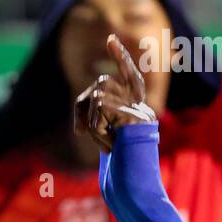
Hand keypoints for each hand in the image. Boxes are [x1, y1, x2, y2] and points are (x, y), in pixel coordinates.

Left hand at [74, 34, 156, 153]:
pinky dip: (98, 132)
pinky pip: (104, 111)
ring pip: (99, 98)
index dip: (120, 56)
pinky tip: (110, 147)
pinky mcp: (137, 118)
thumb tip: (84, 114)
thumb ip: (97, 118)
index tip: (111, 38)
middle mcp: (140, 103)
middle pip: (102, 85)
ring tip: (104, 144)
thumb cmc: (119, 164)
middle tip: (80, 132)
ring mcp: (141, 109)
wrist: (135, 183)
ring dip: (93, 125)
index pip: (129, 74)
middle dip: (82, 108)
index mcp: (134, 105)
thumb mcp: (104, 136)